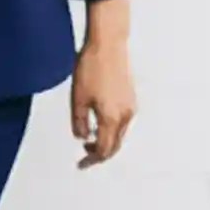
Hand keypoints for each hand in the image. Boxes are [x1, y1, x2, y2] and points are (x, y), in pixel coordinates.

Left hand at [71, 39, 136, 168]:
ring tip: (89, 140)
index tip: (80, 165)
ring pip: (120, 134)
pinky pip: (123, 122)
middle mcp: (125, 115)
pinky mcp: (131, 97)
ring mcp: (131, 106)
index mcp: (112, 118)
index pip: (104, 149)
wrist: (108, 45)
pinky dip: (112, 130)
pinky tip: (100, 124)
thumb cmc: (91, 69)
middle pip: (115, 145)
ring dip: (107, 141)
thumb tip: (83, 137)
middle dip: (100, 154)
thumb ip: (79, 122)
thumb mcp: (78, 98)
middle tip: (84, 157)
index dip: (92, 159)